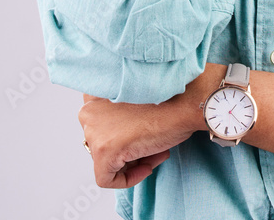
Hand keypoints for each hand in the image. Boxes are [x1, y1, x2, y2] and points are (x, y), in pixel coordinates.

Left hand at [79, 93, 193, 188]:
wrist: (185, 105)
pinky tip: (148, 166)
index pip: (99, 128)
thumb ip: (116, 116)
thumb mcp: (135, 101)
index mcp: (94, 95)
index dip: (121, 135)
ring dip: (133, 162)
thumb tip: (116, 138)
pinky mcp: (103, 152)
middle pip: (103, 145)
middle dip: (129, 150)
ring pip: (107, 161)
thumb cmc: (167, 103)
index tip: (139, 136)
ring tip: (156, 152)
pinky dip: (128, 179)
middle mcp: (88, 111)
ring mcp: (93, 132)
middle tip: (153, 148)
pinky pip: (107, 179)